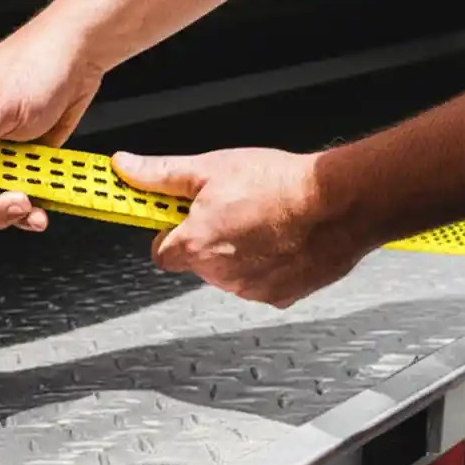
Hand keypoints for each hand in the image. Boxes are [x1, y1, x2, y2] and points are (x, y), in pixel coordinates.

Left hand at [111, 147, 373, 307]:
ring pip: (229, 273)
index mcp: (196, 244)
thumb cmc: (280, 184)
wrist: (340, 202)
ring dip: (238, 252)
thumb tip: (124, 167)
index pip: (160, 252)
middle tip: (230, 209)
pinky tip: (282, 239)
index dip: (170, 233)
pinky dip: (268, 266)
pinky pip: (262, 283)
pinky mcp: (280, 297)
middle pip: (197, 260)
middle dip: (207, 238)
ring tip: (261, 220)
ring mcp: (251, 289)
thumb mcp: (209, 167)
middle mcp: (220, 274)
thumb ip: (159, 174)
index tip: (180, 216)